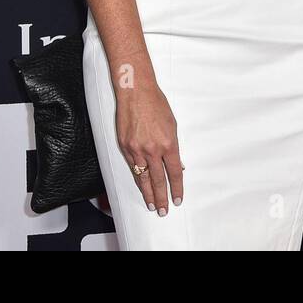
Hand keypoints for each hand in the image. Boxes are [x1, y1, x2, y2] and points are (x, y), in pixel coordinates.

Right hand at [116, 83, 183, 215]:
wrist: (135, 92)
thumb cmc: (156, 104)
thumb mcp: (172, 125)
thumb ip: (174, 147)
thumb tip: (178, 164)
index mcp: (168, 143)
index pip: (175, 172)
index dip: (177, 187)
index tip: (178, 198)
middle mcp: (152, 149)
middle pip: (159, 180)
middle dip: (162, 197)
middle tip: (164, 210)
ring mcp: (136, 149)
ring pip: (143, 177)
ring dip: (148, 193)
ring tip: (152, 205)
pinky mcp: (124, 146)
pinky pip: (132, 167)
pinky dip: (138, 178)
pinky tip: (141, 185)